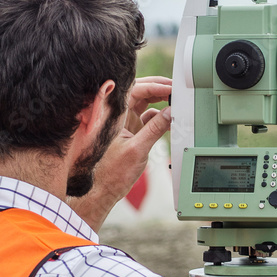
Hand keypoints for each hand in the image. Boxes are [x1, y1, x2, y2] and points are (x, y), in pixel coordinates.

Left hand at [69, 76, 171, 230]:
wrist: (101, 191)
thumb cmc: (111, 174)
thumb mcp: (138, 149)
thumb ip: (156, 128)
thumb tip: (171, 112)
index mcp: (113, 116)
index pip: (135, 89)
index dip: (154, 86)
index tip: (170, 87)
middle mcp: (117, 116)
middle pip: (139, 92)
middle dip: (158, 89)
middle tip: (175, 89)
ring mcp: (123, 123)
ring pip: (143, 103)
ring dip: (158, 100)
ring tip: (174, 100)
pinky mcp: (129, 131)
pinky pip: (145, 117)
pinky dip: (157, 116)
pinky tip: (168, 118)